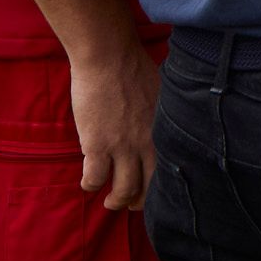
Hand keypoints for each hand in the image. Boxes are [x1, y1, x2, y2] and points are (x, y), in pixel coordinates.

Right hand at [67, 35, 161, 210]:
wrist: (109, 56)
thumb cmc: (135, 68)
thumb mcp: (164, 94)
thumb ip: (165, 117)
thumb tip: (169, 126)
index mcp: (166, 133)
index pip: (171, 172)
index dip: (163, 188)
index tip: (155, 193)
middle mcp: (148, 145)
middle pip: (148, 188)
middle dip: (140, 202)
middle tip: (131, 204)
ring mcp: (122, 148)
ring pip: (123, 191)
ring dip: (116, 201)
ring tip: (110, 203)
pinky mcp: (97, 146)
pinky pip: (94, 179)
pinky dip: (91, 185)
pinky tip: (89, 183)